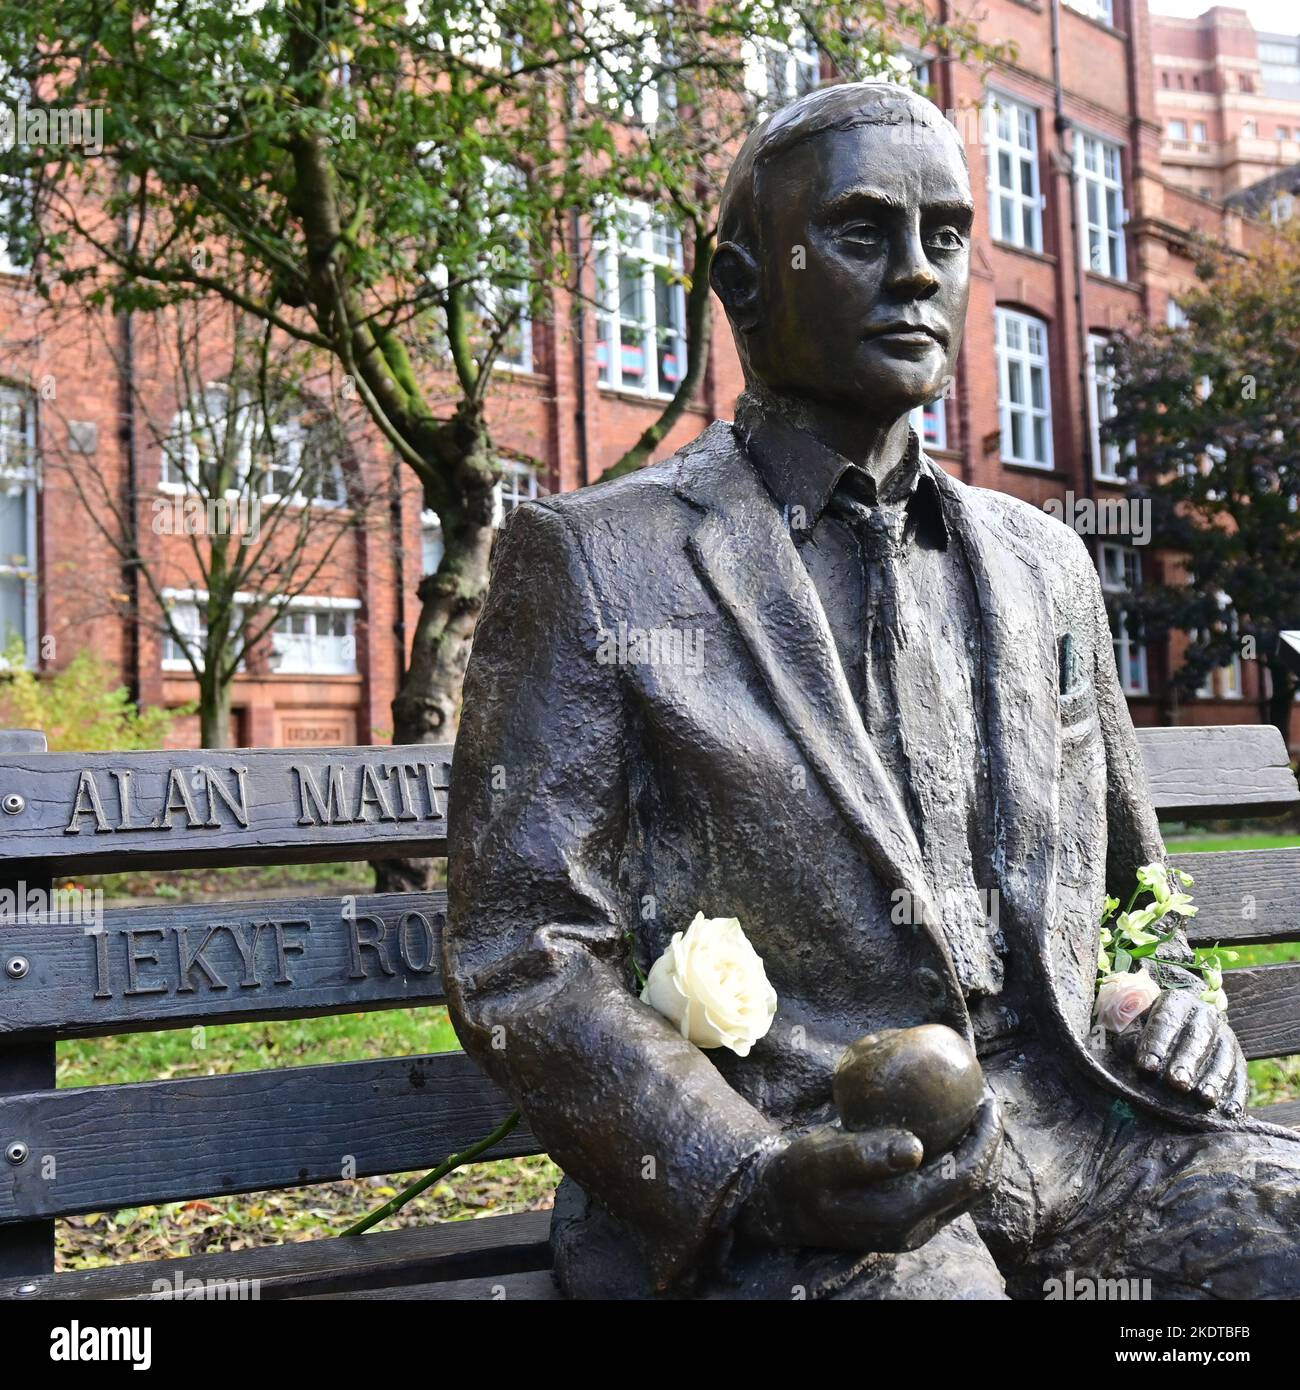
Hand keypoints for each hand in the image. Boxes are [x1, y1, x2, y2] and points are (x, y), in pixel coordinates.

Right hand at [738, 1093, 1002, 1252]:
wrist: (783, 1208)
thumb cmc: (800, 1176)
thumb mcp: (821, 1160)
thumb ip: (863, 1156)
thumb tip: (915, 1148)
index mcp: (901, 1214)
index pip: (964, 1178)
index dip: (984, 1139)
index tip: (986, 1098)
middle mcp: (916, 1227)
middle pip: (976, 1187)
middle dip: (990, 1143)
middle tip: (987, 1098)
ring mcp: (915, 1227)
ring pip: (968, 1191)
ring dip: (979, 1151)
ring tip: (975, 1110)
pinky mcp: (909, 1218)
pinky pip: (949, 1188)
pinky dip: (960, 1158)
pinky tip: (948, 1126)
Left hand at [1128, 989, 1246, 1115]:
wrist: (1180, 1028)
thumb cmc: (1150, 1033)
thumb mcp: (1136, 1029)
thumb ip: (1132, 1041)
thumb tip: (1139, 1065)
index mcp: (1176, 1002)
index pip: (1165, 1020)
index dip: (1155, 1044)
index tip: (1145, 1067)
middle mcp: (1205, 1015)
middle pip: (1198, 1037)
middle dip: (1187, 1061)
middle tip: (1177, 1083)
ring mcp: (1226, 1037)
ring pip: (1223, 1057)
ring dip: (1214, 1079)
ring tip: (1204, 1098)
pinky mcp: (1240, 1059)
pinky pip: (1241, 1077)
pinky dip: (1237, 1095)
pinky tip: (1230, 1111)